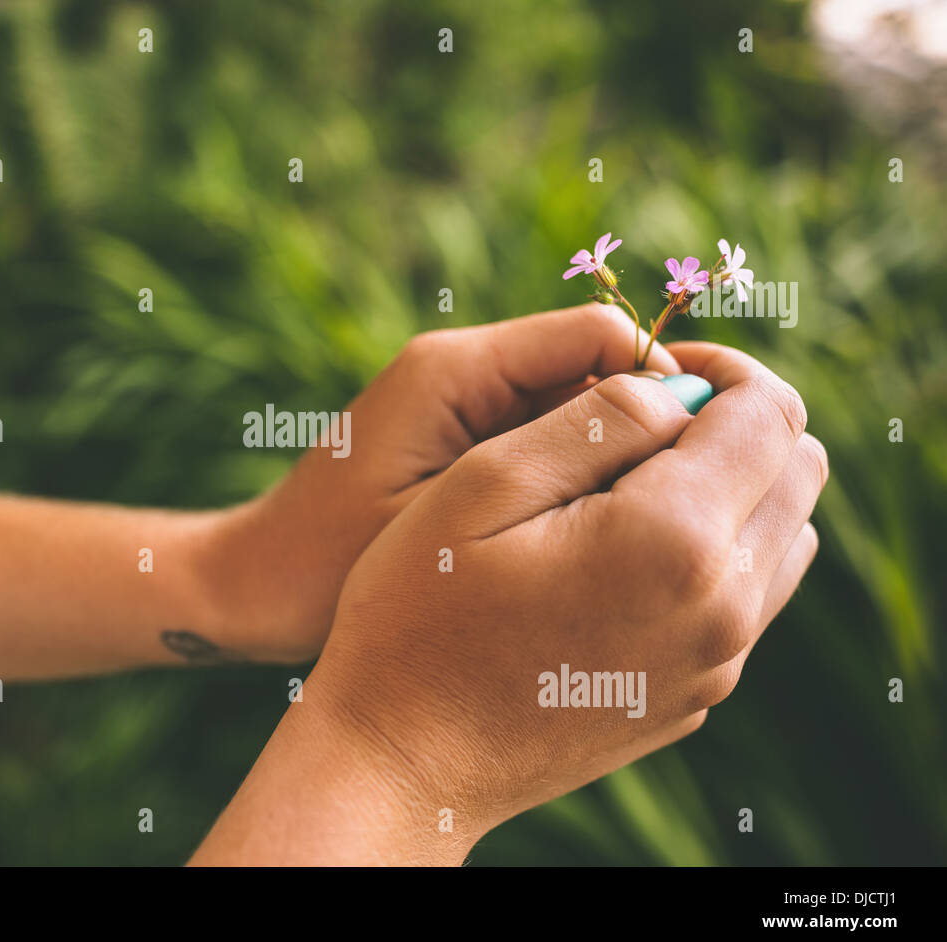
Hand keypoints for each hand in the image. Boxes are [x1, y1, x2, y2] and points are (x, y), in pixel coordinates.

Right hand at [192, 342, 826, 863]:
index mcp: (672, 541)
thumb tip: (675, 392)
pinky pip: (747, 598)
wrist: (403, 756)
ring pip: (784, 536)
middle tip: (644, 420)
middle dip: (736, 423)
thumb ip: (595, 418)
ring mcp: (714, 662)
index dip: (721, 371)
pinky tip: (622, 555)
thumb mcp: (483, 484)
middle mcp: (720, 608)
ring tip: (631, 486)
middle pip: (797, 472)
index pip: (770, 415)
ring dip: (731, 489)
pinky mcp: (694, 695)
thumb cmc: (418, 612)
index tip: (654, 372)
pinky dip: (713, 552)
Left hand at [206, 303, 680, 660]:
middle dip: (649, 425)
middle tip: (697, 501)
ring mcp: (462, 409)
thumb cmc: (327, 564)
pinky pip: (544, 445)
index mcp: (454, 368)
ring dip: (617, 457)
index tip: (704, 460)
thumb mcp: (444, 525)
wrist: (252, 591)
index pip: (600, 337)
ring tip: (655, 527)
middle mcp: (461, 371)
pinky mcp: (460, 446)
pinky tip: (604, 538)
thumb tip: (661, 420)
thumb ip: (545, 466)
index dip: (666, 387)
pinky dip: (580, 479)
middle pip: (595, 370)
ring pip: (577, 411)